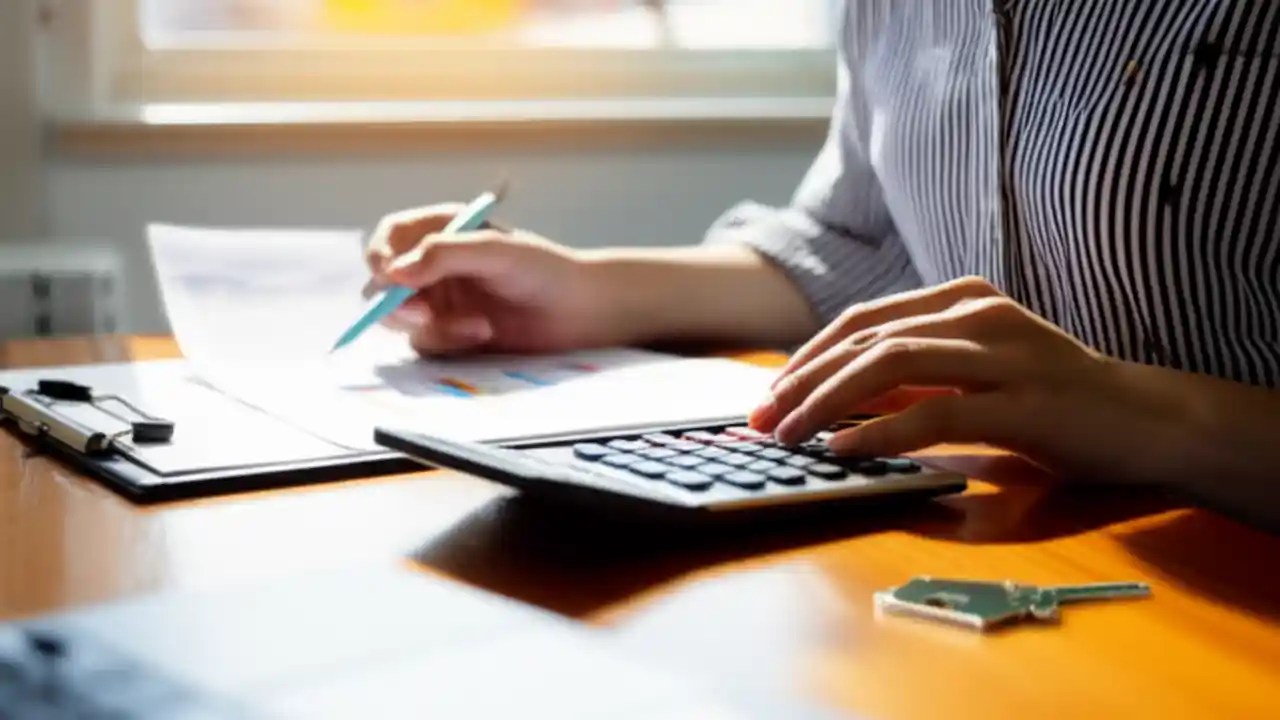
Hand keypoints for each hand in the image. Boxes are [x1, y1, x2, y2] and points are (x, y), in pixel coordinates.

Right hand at [366, 204, 618, 354]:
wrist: (580, 313)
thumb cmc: (544, 270)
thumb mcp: (495, 252)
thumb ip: (444, 254)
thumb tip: (392, 271)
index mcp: (442, 231)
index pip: (391, 238)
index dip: (382, 255)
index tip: (389, 274)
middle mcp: (434, 267)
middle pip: (384, 284)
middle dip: (396, 303)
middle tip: (423, 315)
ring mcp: (440, 303)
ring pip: (402, 321)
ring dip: (435, 327)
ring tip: (479, 327)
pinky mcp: (450, 336)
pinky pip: (426, 345)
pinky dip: (450, 343)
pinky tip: (486, 334)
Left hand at [748, 276, 1204, 483]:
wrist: (1144, 419)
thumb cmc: (1050, 401)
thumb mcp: (973, 376)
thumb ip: (914, 379)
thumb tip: (836, 400)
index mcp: (961, 298)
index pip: (863, 320)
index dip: (809, 356)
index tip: (770, 393)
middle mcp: (977, 314)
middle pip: (866, 338)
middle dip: (803, 380)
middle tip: (761, 419)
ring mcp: (1003, 353)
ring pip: (891, 364)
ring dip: (828, 401)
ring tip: (790, 435)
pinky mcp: (1023, 401)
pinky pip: (935, 411)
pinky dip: (881, 430)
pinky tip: (844, 449)